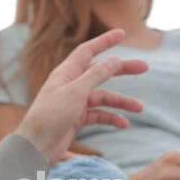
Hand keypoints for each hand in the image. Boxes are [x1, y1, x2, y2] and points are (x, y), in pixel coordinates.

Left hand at [13, 28, 145, 163]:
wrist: (35, 146)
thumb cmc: (51, 116)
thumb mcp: (76, 92)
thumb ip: (96, 75)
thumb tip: (115, 59)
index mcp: (66, 72)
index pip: (88, 50)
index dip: (105, 41)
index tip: (122, 34)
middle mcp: (71, 84)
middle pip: (101, 72)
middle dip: (122, 70)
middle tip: (144, 67)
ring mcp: (74, 102)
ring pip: (102, 97)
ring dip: (121, 102)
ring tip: (139, 108)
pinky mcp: (76, 118)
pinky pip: (98, 114)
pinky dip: (111, 117)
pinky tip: (123, 124)